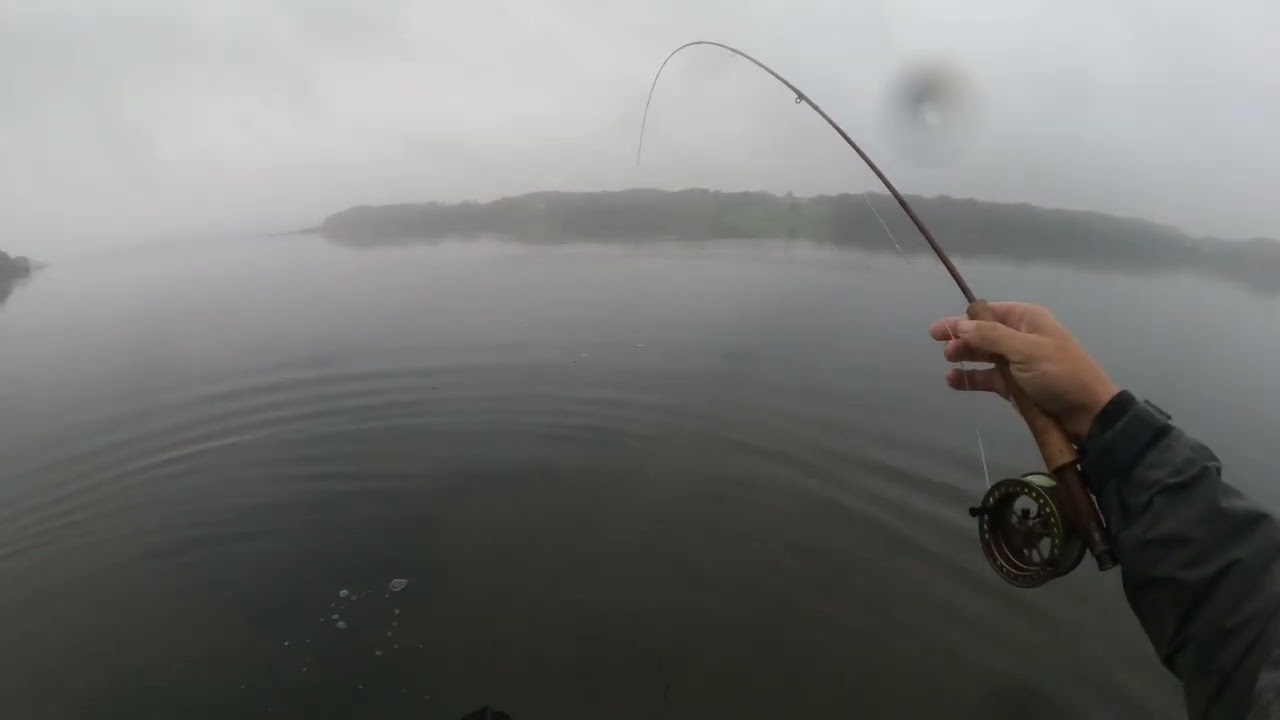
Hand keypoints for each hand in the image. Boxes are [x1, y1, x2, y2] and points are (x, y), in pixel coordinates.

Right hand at [928, 302, 1118, 439]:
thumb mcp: (1025, 350)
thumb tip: (960, 324)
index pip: (989, 311)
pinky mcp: (1014, 385)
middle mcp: (1020, 337)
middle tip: (941, 347)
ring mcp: (1017, 362)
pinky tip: (955, 381)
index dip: (964, 318)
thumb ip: (990, 336)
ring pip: (983, 355)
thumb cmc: (1058, 373)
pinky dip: (971, 378)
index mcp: (1027, 320)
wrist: (1087, 412)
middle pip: (983, 333)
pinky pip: (987, 377)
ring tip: (948, 363)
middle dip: (962, 337)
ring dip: (965, 357)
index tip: (940, 329)